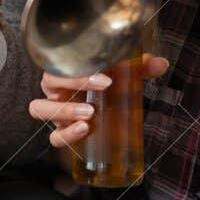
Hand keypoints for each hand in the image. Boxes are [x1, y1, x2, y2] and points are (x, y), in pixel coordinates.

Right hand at [28, 56, 168, 148]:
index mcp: (67, 71)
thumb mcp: (125, 77)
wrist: (111, 114)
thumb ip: (140, 68)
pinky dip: (66, 135)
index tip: (106, 78)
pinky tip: (84, 131)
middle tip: (99, 92)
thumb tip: (160, 64)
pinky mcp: (62, 133)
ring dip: (63, 111)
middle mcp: (56, 90)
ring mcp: (56, 112)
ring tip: (89, 115)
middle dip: (72, 86)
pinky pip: (54, 136)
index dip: (78, 70)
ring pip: (39, 108)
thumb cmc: (111, 89)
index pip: (60, 63)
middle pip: (47, 82)